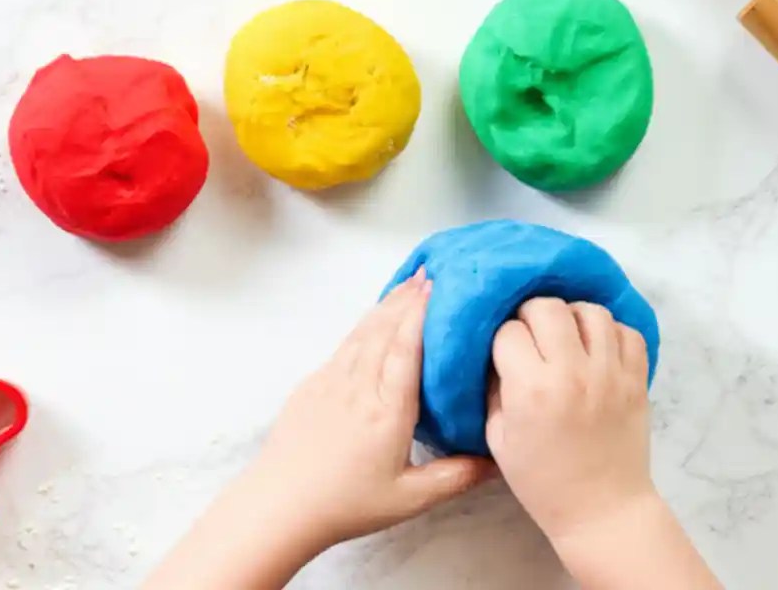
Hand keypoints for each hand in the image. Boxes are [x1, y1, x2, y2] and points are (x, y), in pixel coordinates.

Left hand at [144, 271, 492, 589]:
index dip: (423, 314)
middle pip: (385, 329)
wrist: (279, 506)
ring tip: (410, 282)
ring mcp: (331, 381)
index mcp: (386, 410)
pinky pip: (344, 345)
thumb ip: (456, 476)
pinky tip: (374, 318)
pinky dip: (364, 324)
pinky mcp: (313, 385)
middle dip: (410, 298)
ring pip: (363, 331)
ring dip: (387, 304)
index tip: (440, 287)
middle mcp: (358, 386)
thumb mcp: (409, 499)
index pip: (406, 348)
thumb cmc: (344, 504)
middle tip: (434, 272)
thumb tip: (498, 462)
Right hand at [486, 298, 653, 543]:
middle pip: (547, 308)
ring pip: (590, 311)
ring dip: (572, 317)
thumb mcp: (498, 438)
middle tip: (531, 336)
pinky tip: (596, 349)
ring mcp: (610, 373)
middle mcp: (573, 373)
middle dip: (531, 316)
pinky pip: (628, 331)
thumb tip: (496, 352)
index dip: (501, 339)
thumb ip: (494, 389)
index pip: (508, 331)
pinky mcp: (637, 379)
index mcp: (532, 390)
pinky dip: (609, 332)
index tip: (504, 353)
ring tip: (566, 337)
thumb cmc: (542, 480)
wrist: (602, 508)